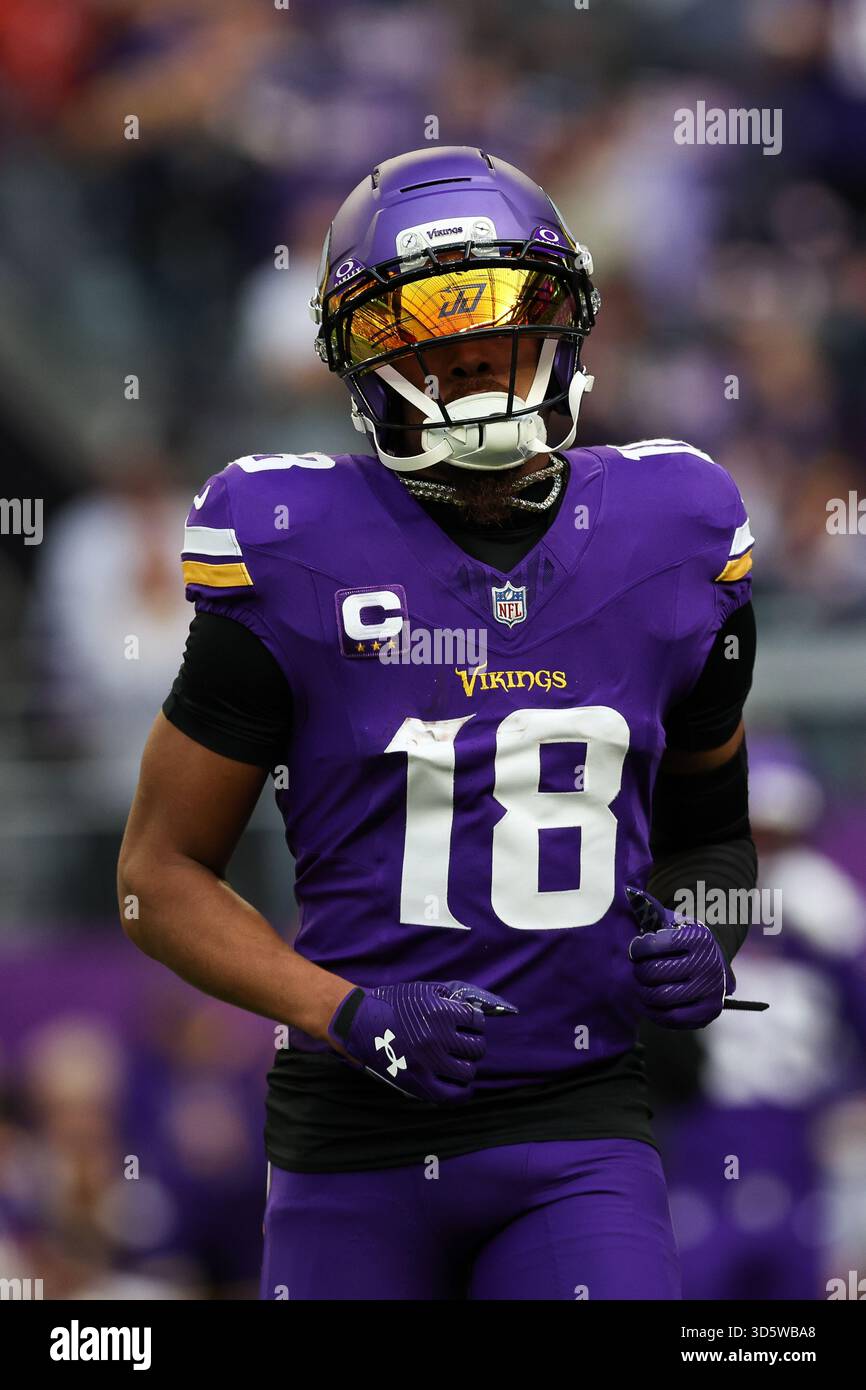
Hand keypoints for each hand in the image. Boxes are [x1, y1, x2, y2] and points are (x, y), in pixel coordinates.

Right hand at [326, 980, 517, 1102]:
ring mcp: (427, 1063)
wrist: (359, 1022)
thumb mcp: (423, 991)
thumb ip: (451, 997)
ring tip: (457, 1060)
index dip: (475, 1022)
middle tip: (463, 1042)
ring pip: (468, 1071)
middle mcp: (436, 1038)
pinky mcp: (418, 1083)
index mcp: (439, 1012)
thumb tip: (478, 1009)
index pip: (476, 1021)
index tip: (469, 1024)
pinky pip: (453, 1095)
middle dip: (473, 1044)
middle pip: (476, 1048)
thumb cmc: (393, 1004)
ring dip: (466, 1065)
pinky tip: (459, 1083)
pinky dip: (462, 1091)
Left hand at [626, 887, 733, 1029]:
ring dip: (644, 993)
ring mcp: (711, 989)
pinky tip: (649, 1002)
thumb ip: (649, 909)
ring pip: (661, 997)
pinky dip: (655, 1012)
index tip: (634, 950)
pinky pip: (672, 1018)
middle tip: (637, 970)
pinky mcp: (709, 1012)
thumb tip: (629, 891)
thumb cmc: (680, 938)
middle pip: (655, 973)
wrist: (711, 961)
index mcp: (698, 937)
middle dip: (639, 972)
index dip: (637, 949)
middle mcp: (709, 963)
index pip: (654, 945)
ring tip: (640, 986)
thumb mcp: (669, 921)